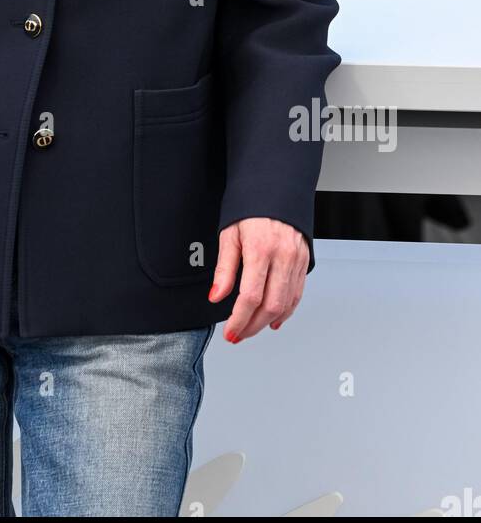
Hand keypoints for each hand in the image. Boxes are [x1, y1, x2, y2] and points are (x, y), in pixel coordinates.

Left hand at [209, 217, 307, 342]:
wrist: (276, 188)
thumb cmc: (250, 207)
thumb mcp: (229, 234)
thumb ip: (224, 268)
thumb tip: (216, 296)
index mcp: (261, 249)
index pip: (251, 296)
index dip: (239, 319)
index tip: (230, 331)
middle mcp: (283, 256)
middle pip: (271, 306)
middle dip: (253, 326)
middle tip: (238, 334)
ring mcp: (297, 260)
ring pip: (287, 303)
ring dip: (268, 322)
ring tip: (251, 328)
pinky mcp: (305, 261)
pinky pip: (298, 293)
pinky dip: (286, 310)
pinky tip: (274, 318)